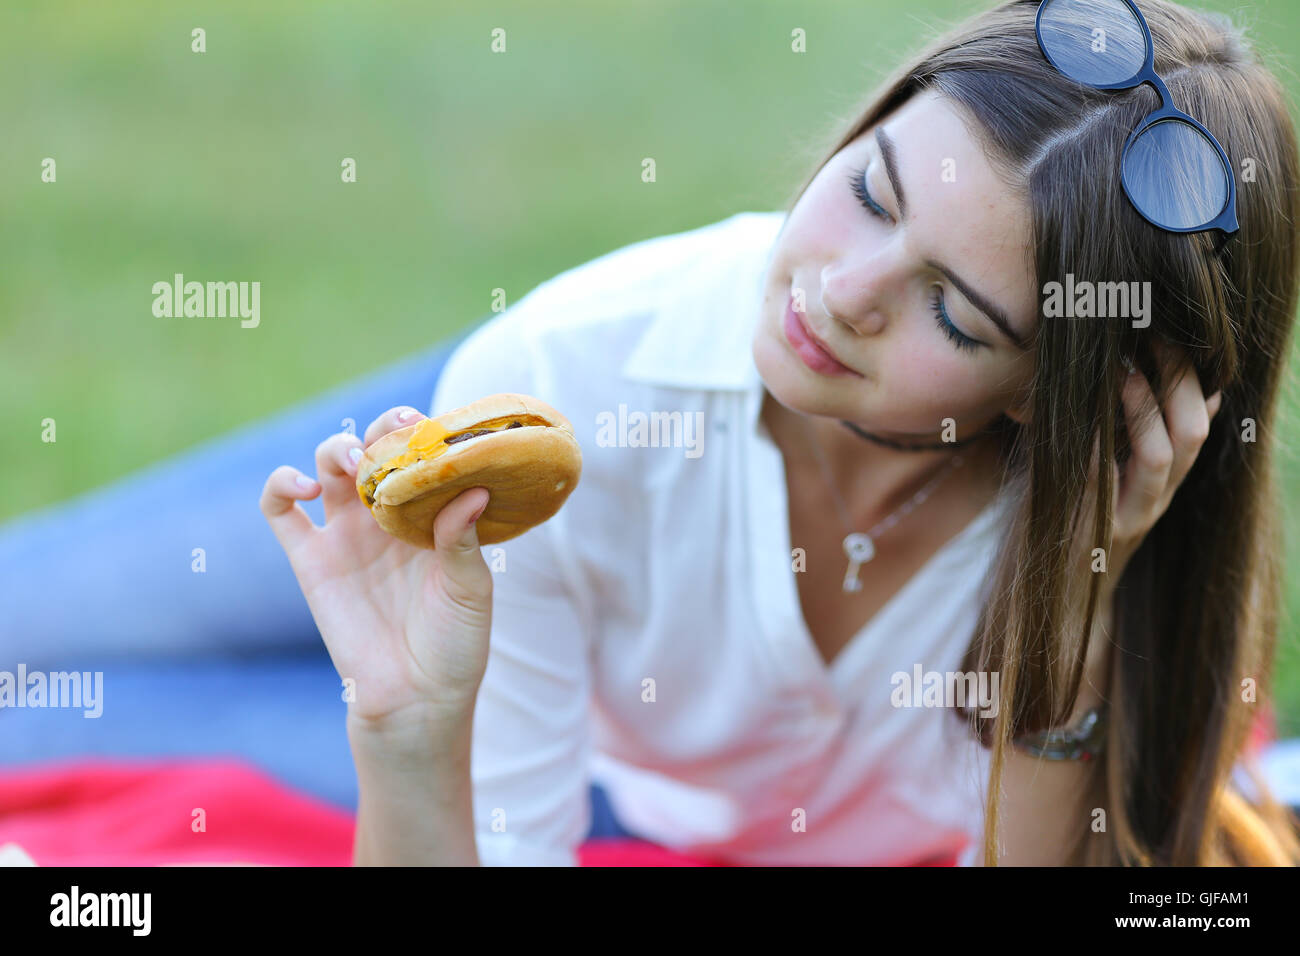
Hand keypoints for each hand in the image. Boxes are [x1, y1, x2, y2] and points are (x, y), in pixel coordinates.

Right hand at [259, 405, 493, 731]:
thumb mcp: (470, 590)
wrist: (417, 699)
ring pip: (327, 467)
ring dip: (336, 448)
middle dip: (383, 430)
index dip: (424, 436)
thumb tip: (474, 489)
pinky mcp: (310, 560)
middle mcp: (386, 517)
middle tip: (398, 430)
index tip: (434, 427)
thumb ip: (464, 540)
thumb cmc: (455, 645)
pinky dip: (281, 485)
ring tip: (353, 462)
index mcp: (430, 514)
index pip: (422, 457)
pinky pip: (280, 511)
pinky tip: (305, 487)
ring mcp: (346, 535)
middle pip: (373, 449)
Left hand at [1076, 340, 1222, 605]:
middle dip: (1178, 382)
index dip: (1193, 376)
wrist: (1058, 601)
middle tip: (1154, 338)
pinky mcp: (1094, 529)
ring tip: (1122, 371)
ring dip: (1144, 408)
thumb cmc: (1075, 524)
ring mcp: (1129, 515)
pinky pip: (1104, 481)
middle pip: (1192, 433)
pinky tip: (1085, 416)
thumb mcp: (1110, 478)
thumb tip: (1171, 385)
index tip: (1170, 333)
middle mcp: (1156, 498)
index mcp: (1163, 481)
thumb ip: (1136, 438)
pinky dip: (1099, 446)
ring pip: (1162, 457)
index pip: (1200, 419)